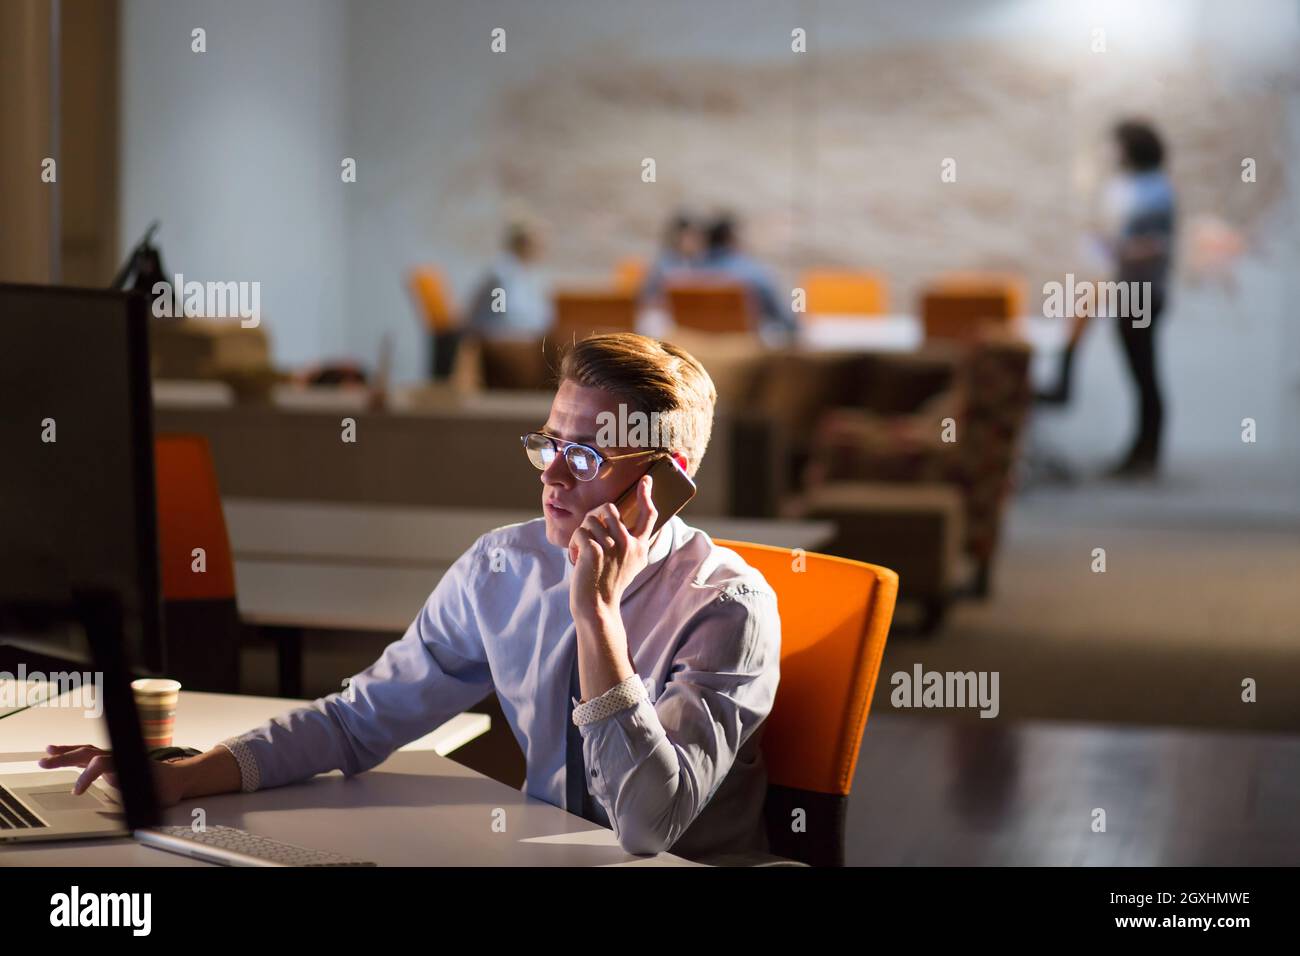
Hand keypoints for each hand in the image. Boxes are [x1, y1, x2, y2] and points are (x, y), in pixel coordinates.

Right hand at [38, 744, 188, 807]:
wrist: (175, 778)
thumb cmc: (164, 787)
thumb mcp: (153, 794)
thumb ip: (137, 798)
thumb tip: (123, 806)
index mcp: (127, 764)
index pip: (100, 763)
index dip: (86, 776)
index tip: (76, 792)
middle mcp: (118, 757)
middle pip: (88, 753)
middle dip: (65, 757)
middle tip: (44, 762)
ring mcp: (114, 757)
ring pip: (87, 751)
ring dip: (66, 752)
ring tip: (48, 752)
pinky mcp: (111, 761)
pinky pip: (89, 755)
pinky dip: (74, 754)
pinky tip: (61, 753)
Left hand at [568, 474, 656, 621]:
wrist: (597, 607)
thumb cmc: (606, 583)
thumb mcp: (628, 563)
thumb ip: (628, 542)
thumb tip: (612, 514)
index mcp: (640, 548)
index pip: (648, 515)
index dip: (646, 496)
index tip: (645, 480)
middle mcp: (630, 545)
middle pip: (609, 509)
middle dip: (593, 520)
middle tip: (589, 538)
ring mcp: (614, 548)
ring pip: (590, 520)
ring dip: (581, 535)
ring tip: (583, 554)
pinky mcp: (595, 551)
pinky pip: (579, 533)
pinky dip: (573, 545)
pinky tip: (577, 560)